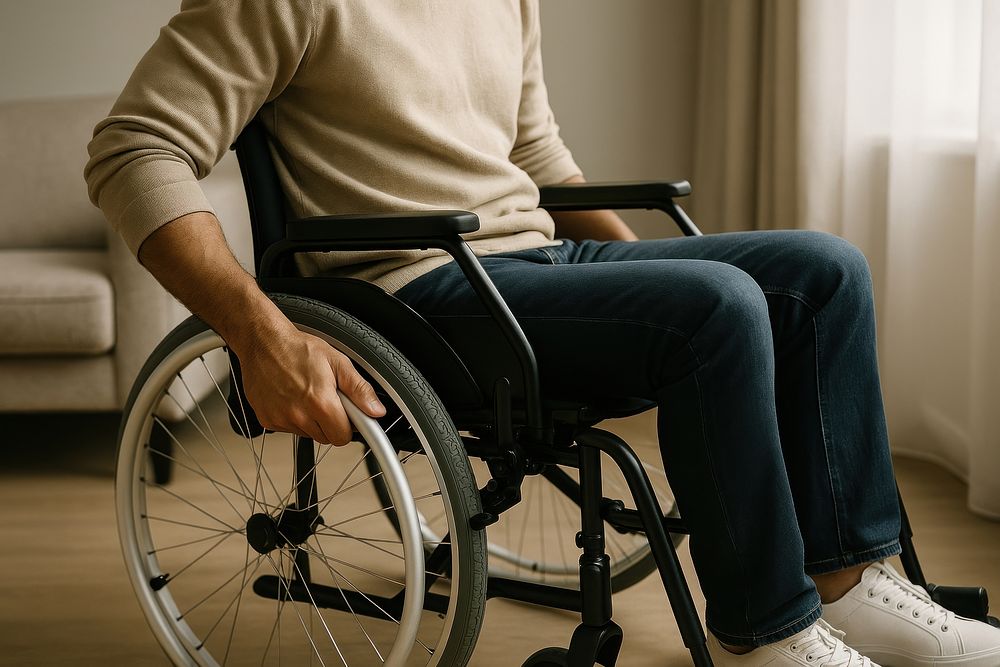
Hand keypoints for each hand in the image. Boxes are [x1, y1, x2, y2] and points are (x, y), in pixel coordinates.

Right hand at [235, 327, 386, 444]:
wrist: (263, 342)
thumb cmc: (298, 349)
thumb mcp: (337, 362)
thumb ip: (359, 390)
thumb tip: (376, 410)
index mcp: (320, 403)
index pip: (343, 437)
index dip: (349, 426)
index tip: (348, 416)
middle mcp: (299, 415)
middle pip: (326, 437)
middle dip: (331, 422)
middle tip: (326, 398)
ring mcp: (281, 419)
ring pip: (308, 434)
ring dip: (312, 420)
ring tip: (307, 394)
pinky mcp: (267, 421)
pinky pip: (289, 429)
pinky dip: (293, 418)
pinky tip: (291, 398)